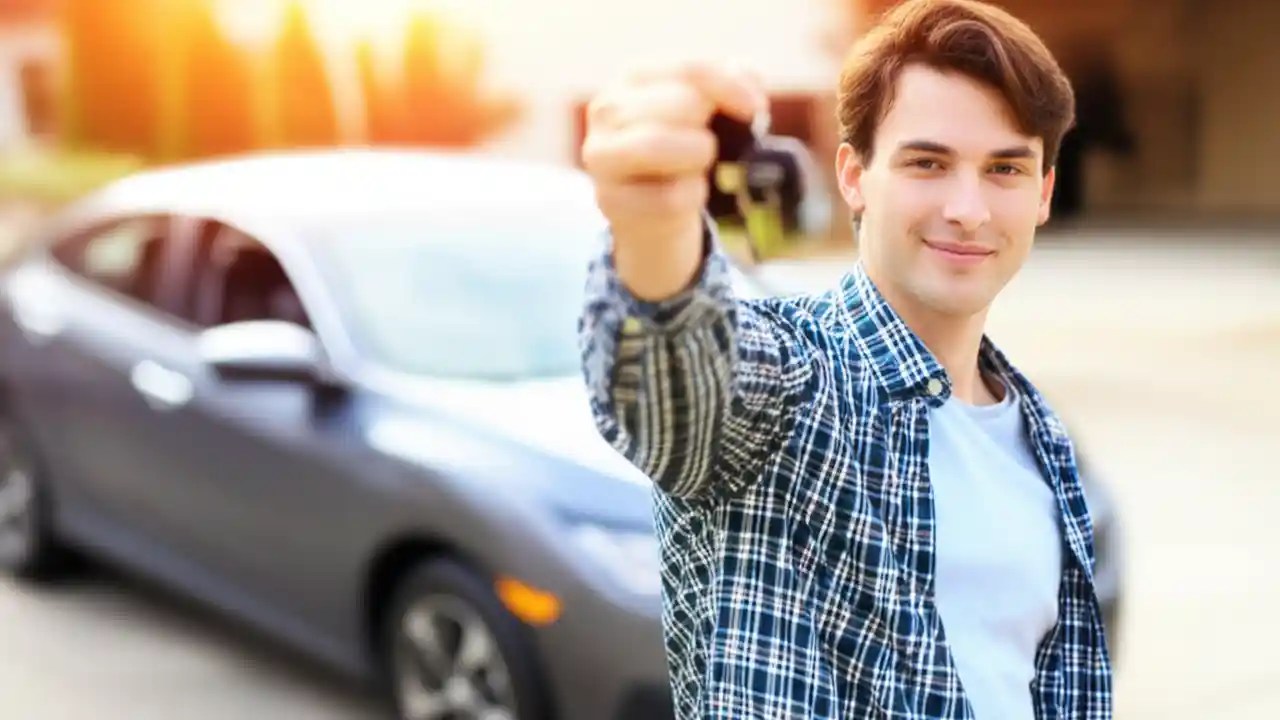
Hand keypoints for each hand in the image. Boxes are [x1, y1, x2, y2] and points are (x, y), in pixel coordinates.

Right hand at [581, 60, 767, 299]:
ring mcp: (602, 155)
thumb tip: (750, 84)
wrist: (649, 209)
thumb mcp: (701, 110)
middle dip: (710, 129)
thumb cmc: (681, 150)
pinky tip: (686, 195)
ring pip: (659, 145)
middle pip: (681, 106)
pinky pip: (667, 196)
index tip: (757, 108)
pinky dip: (691, 197)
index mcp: (633, 78)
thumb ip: (729, 85)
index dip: (730, 86)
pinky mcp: (609, 199)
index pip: (689, 69)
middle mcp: (608, 110)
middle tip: (714, 148)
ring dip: (697, 159)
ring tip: (696, 166)